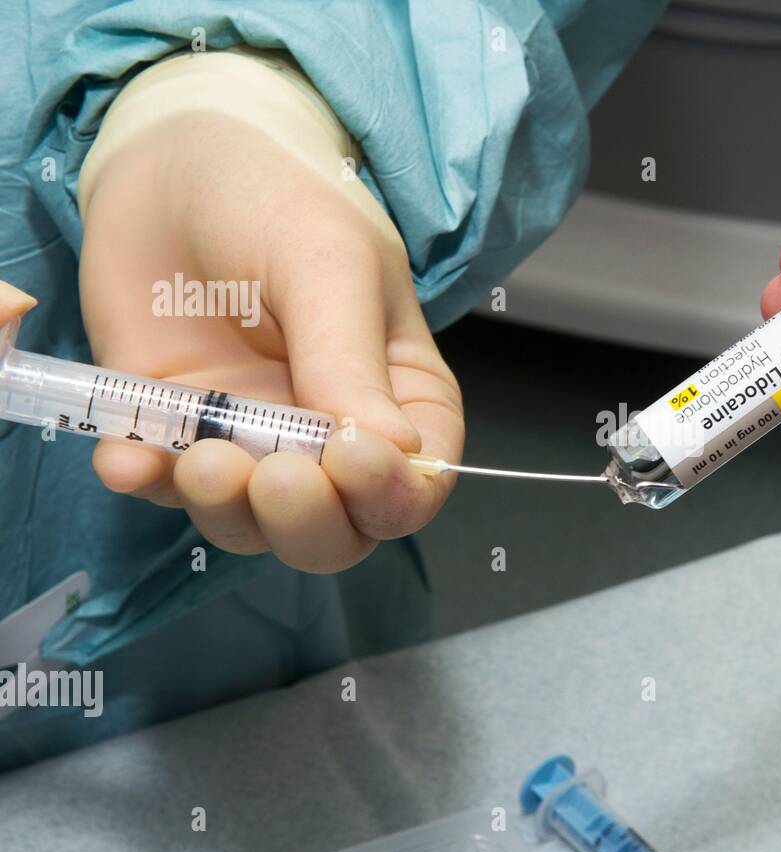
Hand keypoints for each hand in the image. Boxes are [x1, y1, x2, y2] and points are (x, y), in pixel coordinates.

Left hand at [78, 113, 462, 572]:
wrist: (167, 159)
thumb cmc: (275, 193)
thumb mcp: (329, 263)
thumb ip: (352, 359)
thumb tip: (396, 452)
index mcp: (398, 396)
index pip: (416, 482)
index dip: (393, 493)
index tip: (353, 458)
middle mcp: (329, 433)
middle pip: (339, 530)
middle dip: (308, 521)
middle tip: (276, 477)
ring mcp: (250, 438)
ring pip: (253, 526)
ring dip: (228, 511)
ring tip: (201, 457)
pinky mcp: (174, 432)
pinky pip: (162, 488)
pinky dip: (147, 485)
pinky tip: (130, 458)